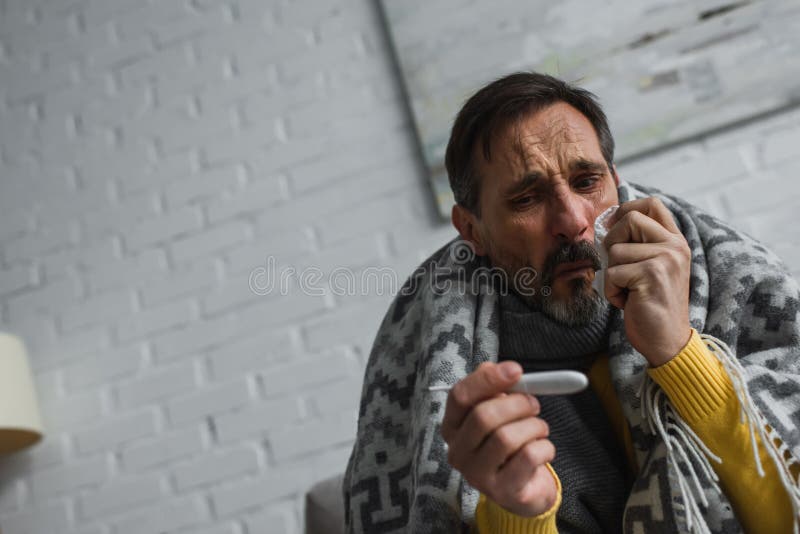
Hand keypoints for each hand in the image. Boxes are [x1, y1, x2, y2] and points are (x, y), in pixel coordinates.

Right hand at [440, 361, 557, 516]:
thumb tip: (505, 369)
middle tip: (534, 404)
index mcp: (452, 426)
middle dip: (517, 404)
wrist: (523, 487)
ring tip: (539, 429)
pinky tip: (543, 449)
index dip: (488, 379)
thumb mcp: (500, 411)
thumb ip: (497, 389)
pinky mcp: (501, 491)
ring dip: (533, 426)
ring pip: (506, 438)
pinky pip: (527, 457)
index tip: (516, 370)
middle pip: (483, 416)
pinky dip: (544, 447)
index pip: (460, 396)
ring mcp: (476, 475)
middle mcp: (457, 452)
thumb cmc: (509, 442)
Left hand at [603, 197, 691, 365]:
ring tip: (629, 291)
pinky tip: (628, 301)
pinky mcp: (652, 274)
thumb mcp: (651, 268)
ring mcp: (665, 259)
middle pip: (630, 219)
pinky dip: (611, 291)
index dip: (626, 209)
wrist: (667, 341)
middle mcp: (675, 246)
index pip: (652, 204)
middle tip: (619, 268)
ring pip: (615, 250)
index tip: (613, 226)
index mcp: (675, 241)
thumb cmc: (651, 305)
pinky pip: (612, 272)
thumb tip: (605, 224)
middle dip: (612, 242)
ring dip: (611, 276)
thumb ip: (638, 245)